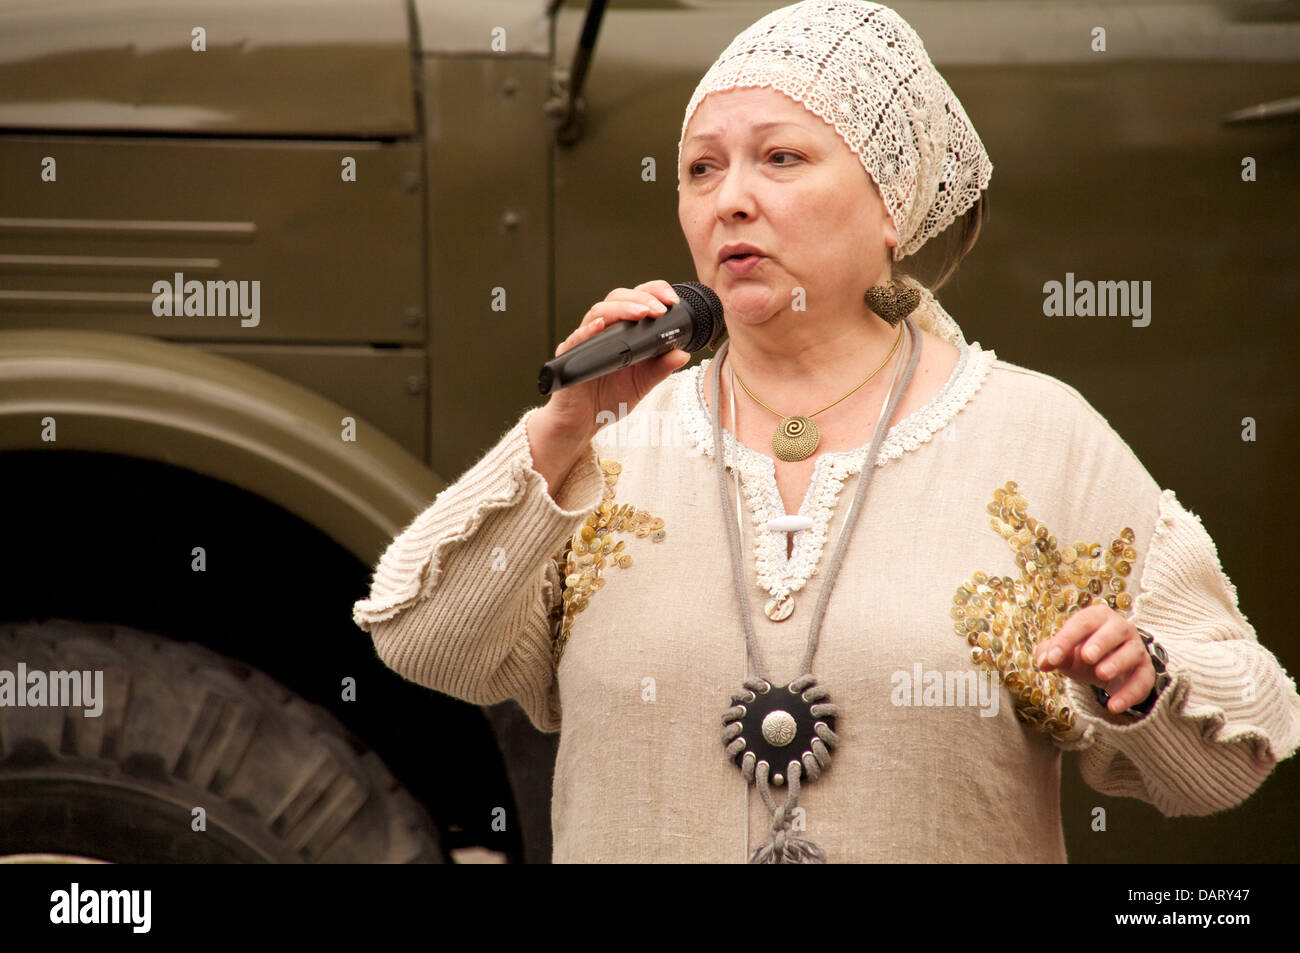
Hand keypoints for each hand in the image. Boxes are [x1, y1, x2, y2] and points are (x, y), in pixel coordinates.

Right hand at [540, 279, 691, 443]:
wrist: (583, 422)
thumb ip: (661, 368)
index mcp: (622, 332)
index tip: (672, 300)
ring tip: (641, 314)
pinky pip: (577, 337)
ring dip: (622, 309)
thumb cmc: (608, 398)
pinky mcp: (571, 355)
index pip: (636, 300)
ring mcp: (585, 341)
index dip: (654, 293)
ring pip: (599, 311)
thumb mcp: (642, 383)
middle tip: (660, 309)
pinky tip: (600, 326)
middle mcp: (603, 331)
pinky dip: (589, 329)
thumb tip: (683, 354)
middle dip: (641, 298)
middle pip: (617, 298)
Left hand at [1035, 604, 1154, 714]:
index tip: (1052, 658)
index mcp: (1097, 617)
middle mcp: (1120, 628)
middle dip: (1101, 642)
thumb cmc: (1084, 654)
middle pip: (1115, 630)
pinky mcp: (1145, 671)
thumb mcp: (1065, 652)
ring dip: (1117, 663)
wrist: (1108, 670)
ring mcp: (1136, 648)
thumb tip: (1043, 662)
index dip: (1066, 639)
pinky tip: (1113, 706)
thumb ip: (1050, 653)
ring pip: (1132, 652)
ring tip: (1101, 674)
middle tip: (1087, 656)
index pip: (1082, 623)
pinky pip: (1142, 681)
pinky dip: (1129, 694)